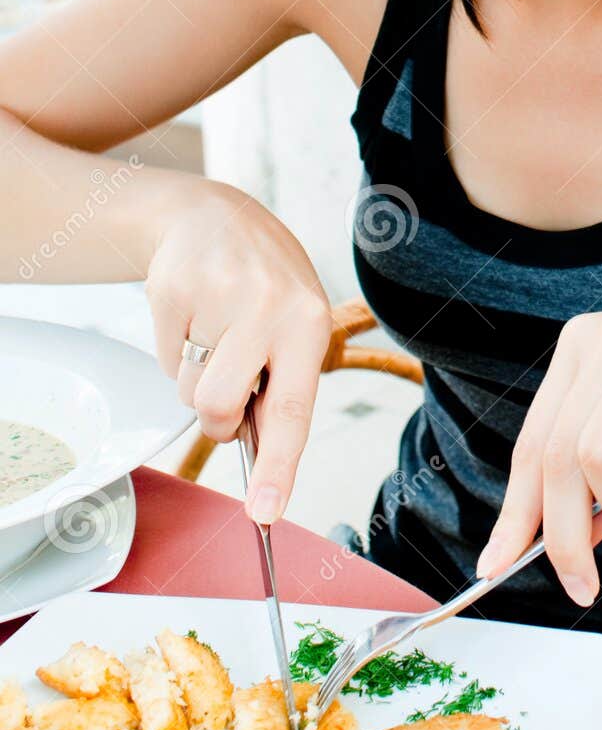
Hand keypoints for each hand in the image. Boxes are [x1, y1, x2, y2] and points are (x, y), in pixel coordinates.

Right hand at [144, 179, 333, 524]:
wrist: (213, 216)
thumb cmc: (265, 283)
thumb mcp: (296, 319)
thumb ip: (285, 380)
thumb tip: (258, 451)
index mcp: (309, 322)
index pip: (294, 410)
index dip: (279, 468)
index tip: (265, 513)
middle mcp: (267, 307)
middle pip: (220, 407)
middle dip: (217, 419)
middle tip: (227, 395)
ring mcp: (216, 295)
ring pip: (188, 390)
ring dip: (196, 381)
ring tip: (215, 336)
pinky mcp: (171, 289)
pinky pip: (164, 360)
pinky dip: (174, 351)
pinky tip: (194, 316)